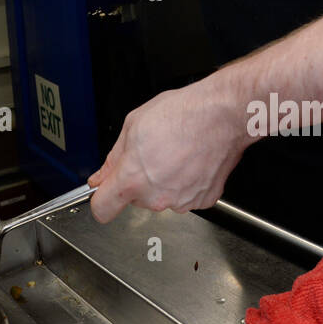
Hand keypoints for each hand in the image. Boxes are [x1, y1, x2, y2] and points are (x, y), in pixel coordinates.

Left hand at [88, 76, 248, 223]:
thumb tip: (101, 177)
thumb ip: (113, 159)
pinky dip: (185, 182)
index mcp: (132, 179)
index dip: (100, 200)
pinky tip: (190, 161)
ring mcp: (181, 202)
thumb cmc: (182, 114)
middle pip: (135, 198)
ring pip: (160, 197)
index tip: (104, 193)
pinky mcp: (203, 201)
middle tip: (151, 153)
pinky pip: (184, 195)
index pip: (103, 209)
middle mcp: (156, 197)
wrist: (221, 115)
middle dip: (137, 179)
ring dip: (162, 181)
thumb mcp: (133, 125)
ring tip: (175, 153)